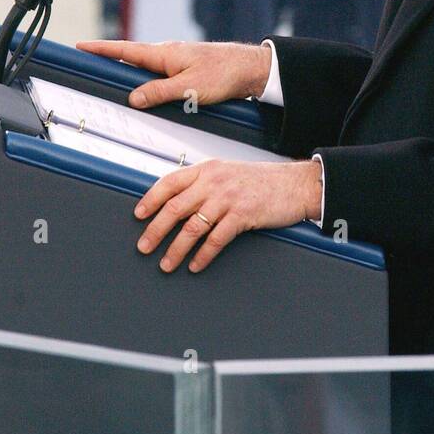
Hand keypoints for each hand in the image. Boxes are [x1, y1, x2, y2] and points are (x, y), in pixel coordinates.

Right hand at [75, 38, 272, 108]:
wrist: (250, 68)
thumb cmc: (224, 74)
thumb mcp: (189, 89)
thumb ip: (159, 92)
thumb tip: (133, 98)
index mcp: (164, 54)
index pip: (124, 50)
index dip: (101, 49)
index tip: (80, 46)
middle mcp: (167, 53)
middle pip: (130, 57)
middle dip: (108, 59)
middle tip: (86, 63)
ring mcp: (176, 60)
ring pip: (145, 66)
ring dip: (128, 71)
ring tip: (109, 79)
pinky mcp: (185, 68)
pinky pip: (157, 72)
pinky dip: (145, 78)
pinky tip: (145, 88)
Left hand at [134, 159, 323, 272]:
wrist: (295, 184)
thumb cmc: (261, 181)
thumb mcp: (228, 173)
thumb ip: (205, 183)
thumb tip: (178, 201)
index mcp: (207, 169)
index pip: (170, 182)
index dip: (150, 199)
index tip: (138, 215)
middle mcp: (214, 182)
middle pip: (175, 207)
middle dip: (155, 230)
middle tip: (144, 246)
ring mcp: (228, 198)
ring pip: (192, 227)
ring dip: (176, 249)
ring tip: (166, 263)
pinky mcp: (243, 215)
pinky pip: (216, 239)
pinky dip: (203, 255)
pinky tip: (195, 264)